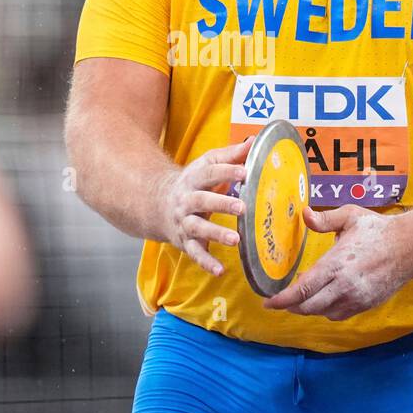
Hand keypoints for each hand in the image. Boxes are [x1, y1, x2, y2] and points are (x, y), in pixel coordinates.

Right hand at [156, 135, 251, 275]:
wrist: (158, 204)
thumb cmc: (193, 183)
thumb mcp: (207, 165)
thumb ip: (231, 155)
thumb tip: (255, 141)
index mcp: (194, 179)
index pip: (209, 173)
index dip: (226, 172)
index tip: (244, 172)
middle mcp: (187, 201)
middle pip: (203, 201)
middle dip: (222, 204)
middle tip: (242, 207)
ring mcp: (185, 223)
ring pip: (198, 228)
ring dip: (216, 234)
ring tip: (236, 239)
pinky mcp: (185, 242)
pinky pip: (195, 253)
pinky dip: (206, 263)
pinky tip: (220, 271)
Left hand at [262, 204, 412, 319]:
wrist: (410, 247)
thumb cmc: (378, 230)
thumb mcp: (349, 216)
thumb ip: (324, 219)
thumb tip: (303, 215)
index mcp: (337, 264)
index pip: (303, 290)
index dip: (282, 300)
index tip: (267, 302)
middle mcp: (345, 286)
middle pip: (308, 307)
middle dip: (290, 307)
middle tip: (279, 301)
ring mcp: (357, 298)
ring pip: (322, 313)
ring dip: (308, 307)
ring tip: (301, 295)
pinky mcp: (366, 305)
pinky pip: (338, 314)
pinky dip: (325, 310)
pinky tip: (323, 297)